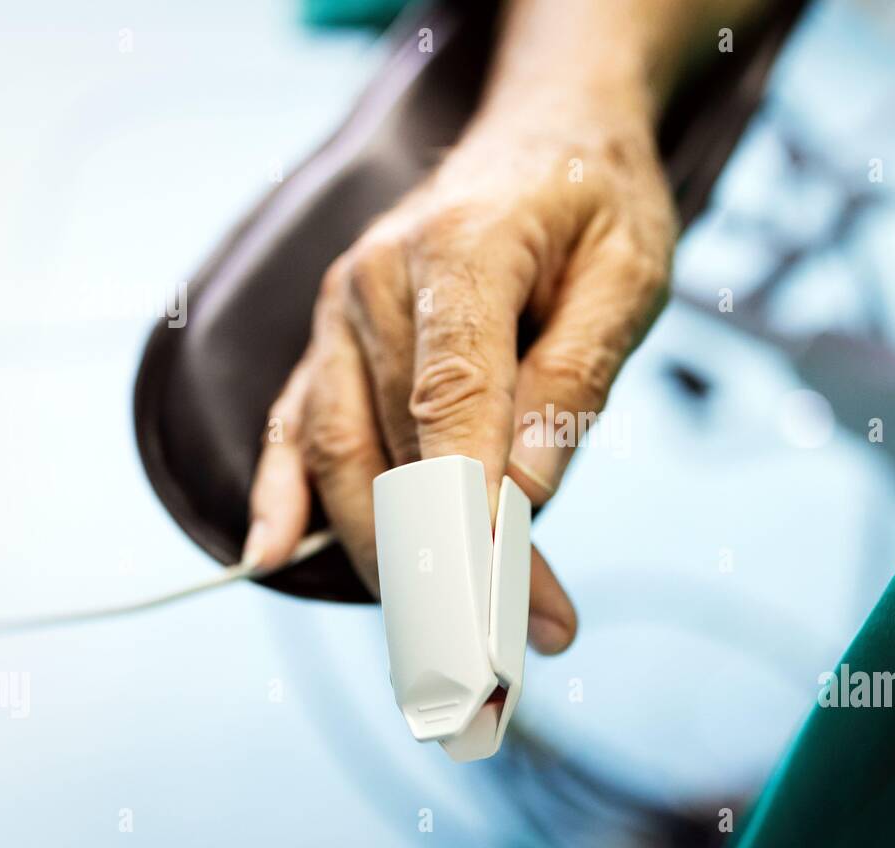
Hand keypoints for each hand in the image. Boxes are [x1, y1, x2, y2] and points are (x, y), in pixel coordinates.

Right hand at [242, 94, 675, 653]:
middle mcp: (372, 283)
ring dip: (393, 566)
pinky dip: (279, 496)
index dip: (473, 519)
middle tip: (515, 663)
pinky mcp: (330, 341)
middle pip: (400, 453)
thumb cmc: (592, 205)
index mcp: (457, 251)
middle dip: (453, 569)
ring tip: (457, 649)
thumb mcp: (627, 276)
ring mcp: (338, 314)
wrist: (540, 138)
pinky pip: (292, 425)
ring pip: (344, 459)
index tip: (505, 611)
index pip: (451, 408)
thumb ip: (574, 379)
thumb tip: (522, 495)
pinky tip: (267, 556)